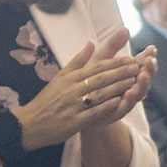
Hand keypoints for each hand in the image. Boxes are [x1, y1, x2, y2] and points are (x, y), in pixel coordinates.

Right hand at [15, 33, 146, 150]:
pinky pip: (92, 112)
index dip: (114, 63)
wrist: (30, 123)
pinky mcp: (73, 121)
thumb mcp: (60, 77)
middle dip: (120, 72)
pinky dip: (106, 106)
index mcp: (70, 78)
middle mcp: (72, 90)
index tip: (129, 58)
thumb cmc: (48, 100)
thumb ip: (77, 60)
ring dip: (117, 87)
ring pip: (99, 94)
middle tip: (136, 67)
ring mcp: (73, 106)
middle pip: (100, 78)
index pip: (96, 67)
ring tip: (133, 82)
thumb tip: (91, 42)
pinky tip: (119, 101)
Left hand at [86, 46, 158, 127]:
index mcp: (128, 73)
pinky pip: (125, 107)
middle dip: (149, 69)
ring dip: (142, 84)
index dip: (148, 56)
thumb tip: (125, 28)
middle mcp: (131, 86)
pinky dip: (128, 101)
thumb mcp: (101, 60)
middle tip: (151, 61)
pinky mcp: (117, 112)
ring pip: (138, 92)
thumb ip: (113, 45)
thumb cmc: (91, 80)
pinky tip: (130, 94)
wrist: (80, 106)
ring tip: (144, 76)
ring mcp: (126, 100)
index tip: (152, 48)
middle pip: (145, 77)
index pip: (142, 63)